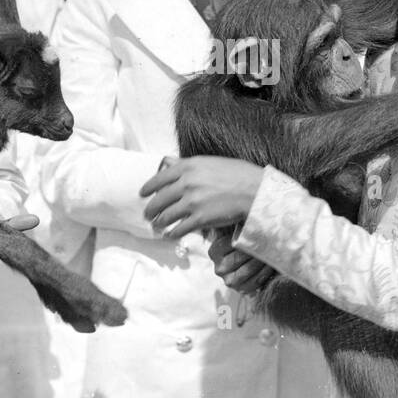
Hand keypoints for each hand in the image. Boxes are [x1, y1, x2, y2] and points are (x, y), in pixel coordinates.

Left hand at [139, 157, 265, 240]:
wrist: (254, 191)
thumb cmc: (237, 174)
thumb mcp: (211, 162)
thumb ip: (188, 165)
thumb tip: (170, 162)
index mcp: (189, 167)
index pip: (159, 178)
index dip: (148, 187)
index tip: (143, 193)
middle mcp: (187, 183)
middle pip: (159, 199)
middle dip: (150, 209)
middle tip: (147, 214)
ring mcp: (192, 202)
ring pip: (166, 215)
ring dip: (159, 222)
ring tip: (157, 225)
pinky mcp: (200, 219)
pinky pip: (179, 228)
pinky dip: (172, 233)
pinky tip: (170, 235)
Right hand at [208, 229, 277, 295]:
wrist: (241, 266)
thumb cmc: (239, 245)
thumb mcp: (233, 234)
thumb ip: (237, 227)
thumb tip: (248, 214)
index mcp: (214, 252)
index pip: (231, 243)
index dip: (246, 238)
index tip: (259, 232)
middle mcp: (219, 268)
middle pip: (239, 257)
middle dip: (255, 249)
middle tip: (268, 241)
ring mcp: (229, 281)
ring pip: (248, 270)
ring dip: (262, 260)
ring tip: (272, 252)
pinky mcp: (241, 289)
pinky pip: (256, 280)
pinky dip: (265, 271)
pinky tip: (272, 264)